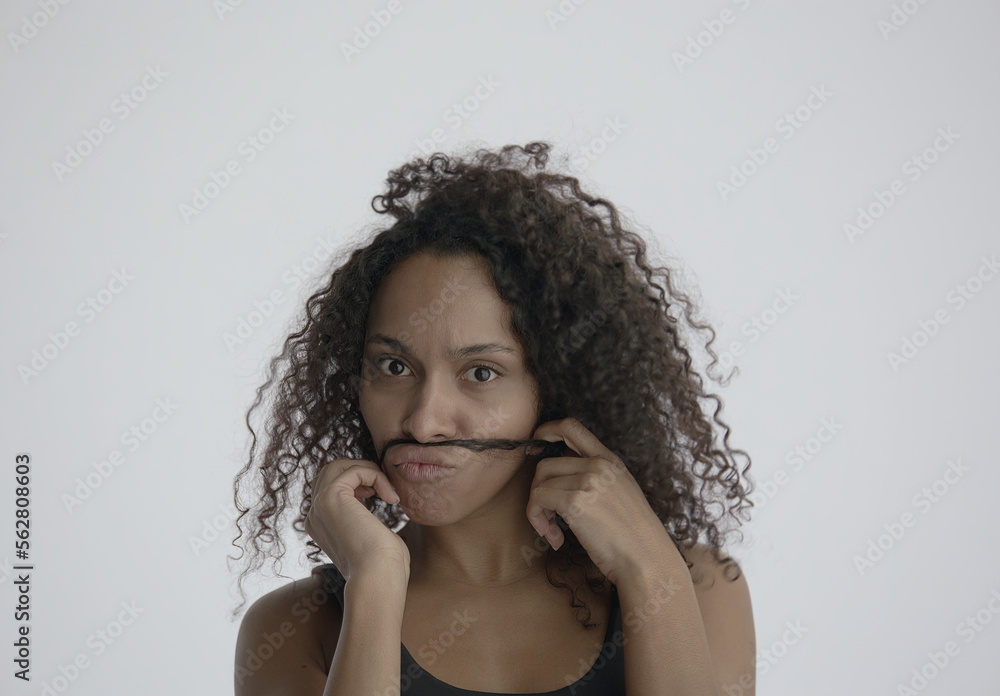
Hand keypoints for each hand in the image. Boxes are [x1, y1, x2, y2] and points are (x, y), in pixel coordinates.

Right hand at [305, 458, 409, 583]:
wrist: (378, 578)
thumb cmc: (384, 565)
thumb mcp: (371, 535)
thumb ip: (365, 515)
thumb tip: (379, 495)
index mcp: (321, 525)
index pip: (332, 487)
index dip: (359, 483)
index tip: (381, 497)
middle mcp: (314, 515)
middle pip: (330, 472)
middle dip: (360, 471)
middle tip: (383, 490)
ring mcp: (318, 506)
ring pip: (338, 466)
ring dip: (367, 470)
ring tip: (387, 491)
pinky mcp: (330, 497)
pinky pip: (354, 470)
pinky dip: (376, 476)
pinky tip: (391, 498)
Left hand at [526, 417, 673, 585]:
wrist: (647, 561)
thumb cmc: (633, 537)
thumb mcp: (621, 493)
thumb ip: (596, 478)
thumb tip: (562, 476)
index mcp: (609, 460)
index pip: (571, 427)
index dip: (546, 431)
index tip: (534, 449)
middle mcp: (598, 465)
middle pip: (546, 465)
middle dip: (539, 492)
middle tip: (549, 519)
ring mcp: (588, 481)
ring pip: (539, 484)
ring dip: (538, 512)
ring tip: (553, 531)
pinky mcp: (575, 502)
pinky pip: (537, 501)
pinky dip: (538, 521)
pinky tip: (555, 539)